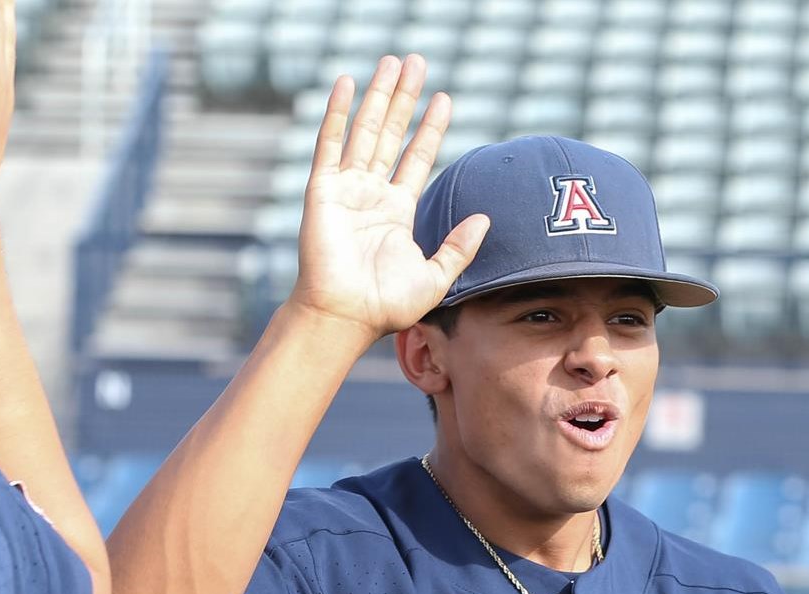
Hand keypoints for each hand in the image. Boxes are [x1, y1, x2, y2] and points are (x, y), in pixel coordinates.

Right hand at [287, 54, 489, 336]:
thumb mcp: (436, 276)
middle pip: (391, 134)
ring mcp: (346, 188)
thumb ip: (460, 247)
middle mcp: (371, 194)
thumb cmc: (386, 306)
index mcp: (396, 210)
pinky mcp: (322, 190)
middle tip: (416, 62)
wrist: (346, 316)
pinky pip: (330, 143)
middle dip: (404, 98)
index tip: (444, 98)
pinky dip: (337, 113)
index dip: (430, 127)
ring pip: (365, 131)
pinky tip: (347, 84)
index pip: (417, 157)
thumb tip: (486, 218)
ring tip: (391, 62)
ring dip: (378, 95)